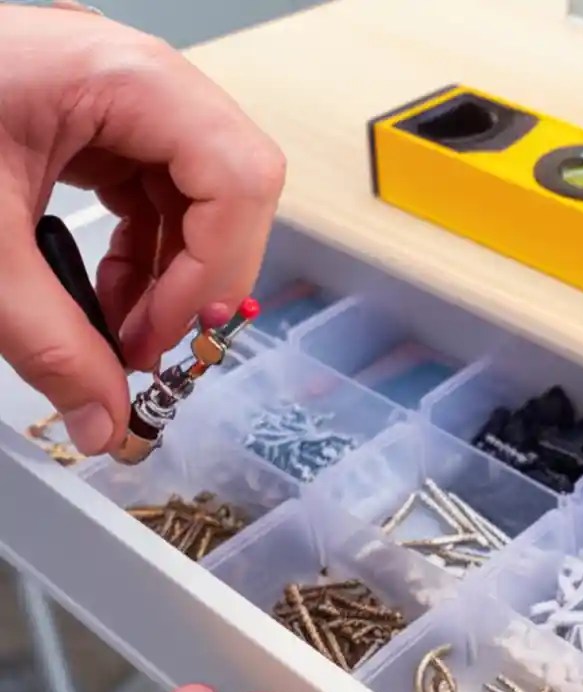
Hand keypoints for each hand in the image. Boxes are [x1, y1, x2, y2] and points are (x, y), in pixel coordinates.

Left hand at [0, 5, 284, 455]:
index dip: (217, 267)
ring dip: (176, 275)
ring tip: (128, 333)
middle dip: (203, 276)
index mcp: (128, 80)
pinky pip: (162, 195)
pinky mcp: (108, 123)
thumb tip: (102, 421)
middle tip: (155, 342)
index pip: (238, 178)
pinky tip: (113, 296)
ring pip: (206, 198)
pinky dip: (147, 254)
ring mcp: (130, 99)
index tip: (169, 333)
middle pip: (236, 187)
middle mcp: (146, 80)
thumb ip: (45, 337)